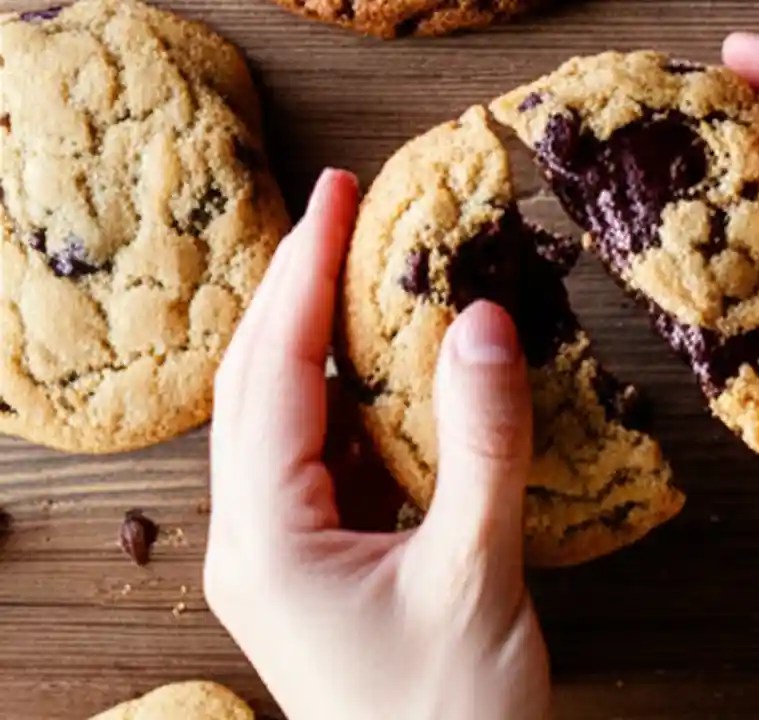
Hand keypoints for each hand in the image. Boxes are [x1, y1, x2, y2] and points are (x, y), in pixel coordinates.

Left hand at [205, 170, 548, 719]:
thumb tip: (482, 323)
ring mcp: (285, 554)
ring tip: (371, 269)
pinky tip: (397, 368)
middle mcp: (256, 540)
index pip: (275, 374)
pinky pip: (328, 458)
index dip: (304, 274)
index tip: (337, 193)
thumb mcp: (474, 574)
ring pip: (292, 418)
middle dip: (302, 291)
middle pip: (262, 384)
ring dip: (329, 342)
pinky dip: (360, 400)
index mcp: (267, 540)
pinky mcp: (323, 565)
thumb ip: (480, 444)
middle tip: (349, 209)